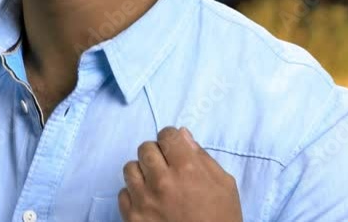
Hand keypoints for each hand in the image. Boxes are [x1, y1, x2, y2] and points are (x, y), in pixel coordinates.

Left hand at [119, 126, 241, 221]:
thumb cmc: (221, 219)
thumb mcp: (225, 186)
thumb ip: (203, 157)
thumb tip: (182, 134)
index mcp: (188, 170)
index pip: (167, 135)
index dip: (172, 139)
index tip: (174, 148)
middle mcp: (162, 181)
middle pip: (146, 148)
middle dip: (156, 153)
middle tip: (166, 167)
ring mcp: (144, 200)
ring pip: (130, 168)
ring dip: (142, 173)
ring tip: (156, 185)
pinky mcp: (133, 217)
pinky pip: (123, 193)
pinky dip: (134, 195)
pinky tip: (149, 202)